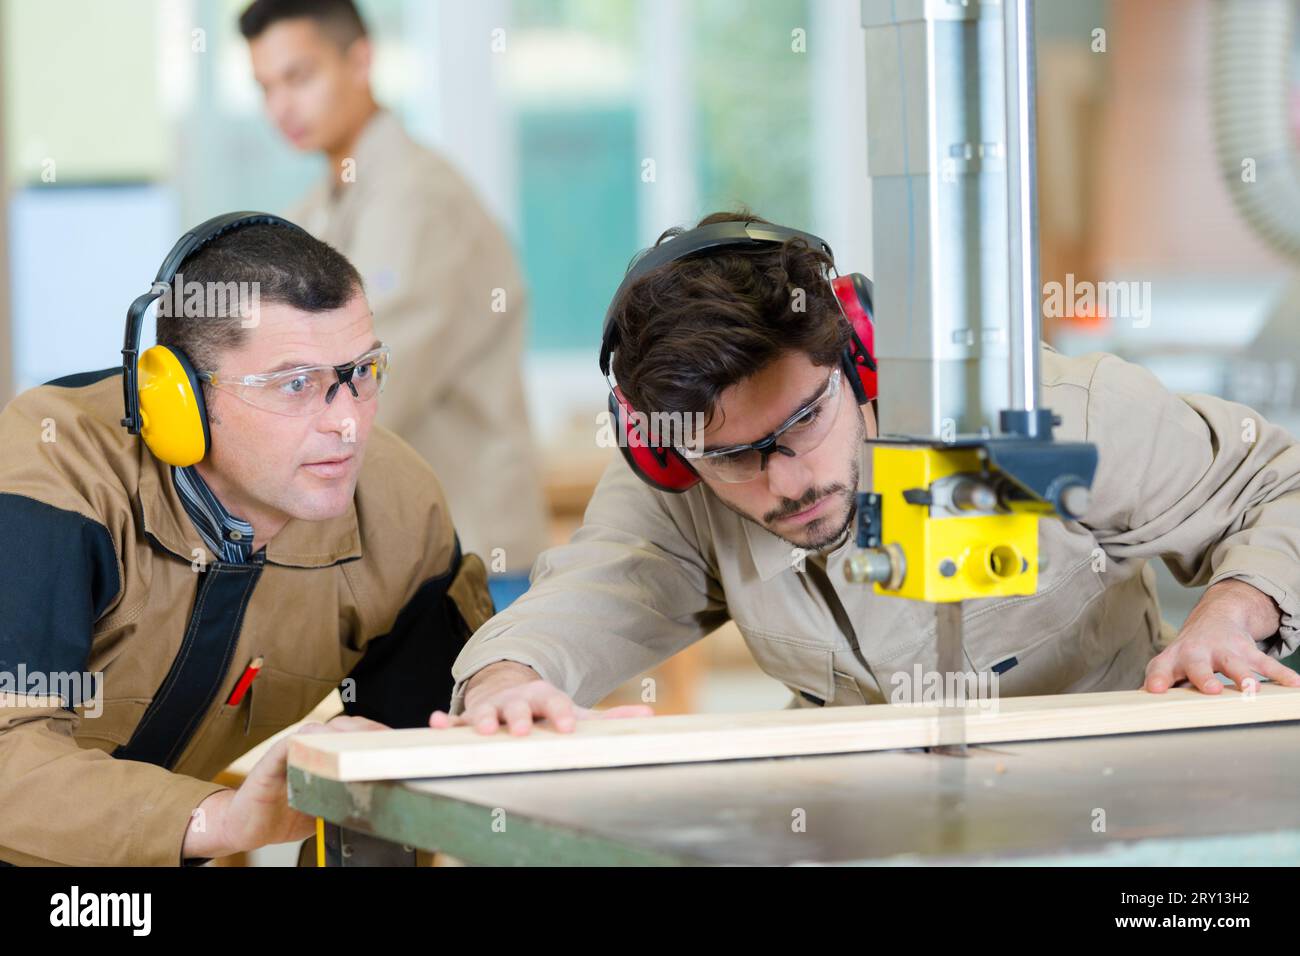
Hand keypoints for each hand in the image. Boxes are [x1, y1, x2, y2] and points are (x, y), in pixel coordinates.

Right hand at [182, 714, 388, 859]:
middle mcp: (315, 746)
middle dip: (372, 734)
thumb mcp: (330, 805)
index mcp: (331, 754)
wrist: (248, 826)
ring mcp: (295, 750)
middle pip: (349, 727)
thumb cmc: (290, 813)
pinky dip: (308, 742)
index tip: (404, 746)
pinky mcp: (273, 760)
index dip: (383, 737)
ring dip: (347, 735)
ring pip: (325, 730)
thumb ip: (353, 793)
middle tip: (391, 749)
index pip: (362, 736)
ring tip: (366, 749)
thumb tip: (391, 794)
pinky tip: (323, 747)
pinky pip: (292, 744)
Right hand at [429, 660, 652, 735]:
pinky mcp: (470, 716)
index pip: (556, 703)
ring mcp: (493, 707)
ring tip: (483, 729)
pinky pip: (454, 720)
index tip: (568, 726)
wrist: (510, 689)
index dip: (562, 713)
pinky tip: (433, 723)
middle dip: (519, 717)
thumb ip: (611, 718)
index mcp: (546, 697)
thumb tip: (650, 715)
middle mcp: (518, 701)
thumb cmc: (548, 708)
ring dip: (483, 719)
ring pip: (485, 713)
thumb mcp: (578, 710)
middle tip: (520, 731)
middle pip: (519, 708)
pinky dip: (443, 723)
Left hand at [1144, 579, 1299, 693]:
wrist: (1215, 617)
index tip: (1155, 689)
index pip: (1160, 668)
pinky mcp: (1248, 651)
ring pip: (1236, 664)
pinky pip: (1267, 664)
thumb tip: (1146, 709)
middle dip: (1204, 677)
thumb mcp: (1170, 665)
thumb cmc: (1188, 653)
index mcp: (1174, 659)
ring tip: (1251, 690)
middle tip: (1210, 690)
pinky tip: (1295, 685)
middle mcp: (1198, 652)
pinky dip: (1282, 675)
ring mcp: (1225, 651)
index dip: (1157, 678)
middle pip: (1199, 665)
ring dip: (1244, 677)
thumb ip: (1162, 686)